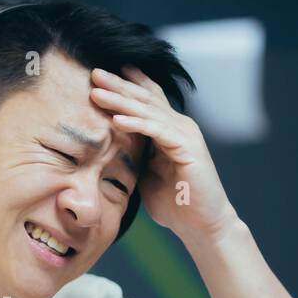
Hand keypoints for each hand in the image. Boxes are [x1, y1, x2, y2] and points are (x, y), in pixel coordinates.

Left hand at [90, 65, 238, 242]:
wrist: (202, 225)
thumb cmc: (176, 204)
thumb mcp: (147, 175)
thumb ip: (135, 156)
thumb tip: (110, 150)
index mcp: (171, 130)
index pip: (149, 99)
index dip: (129, 84)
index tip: (105, 73)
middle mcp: (180, 126)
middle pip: (146, 99)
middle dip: (118, 85)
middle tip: (95, 72)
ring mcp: (186, 134)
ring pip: (148, 111)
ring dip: (120, 101)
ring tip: (97, 92)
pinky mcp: (187, 147)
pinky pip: (157, 131)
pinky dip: (136, 124)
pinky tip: (116, 120)